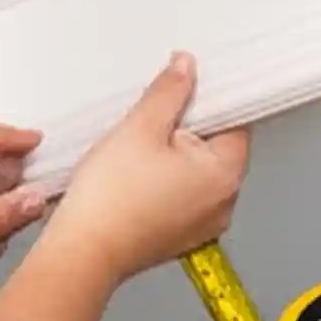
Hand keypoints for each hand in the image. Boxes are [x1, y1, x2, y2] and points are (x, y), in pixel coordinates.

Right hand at [45, 52, 251, 282]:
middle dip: (186, 130)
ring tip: (138, 157)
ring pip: (197, 174)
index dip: (206, 102)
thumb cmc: (112, 198)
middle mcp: (224, 203)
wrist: (84, 251)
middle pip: (216, 148)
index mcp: (226, 173)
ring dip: (173, 158)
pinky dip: (165, 184)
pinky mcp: (182, 237)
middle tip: (149, 126)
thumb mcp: (141, 126)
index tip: (181, 93)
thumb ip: (170, 92)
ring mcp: (204, 225)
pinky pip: (183, 198)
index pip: (235, 121)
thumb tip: (186, 68)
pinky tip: (136, 180)